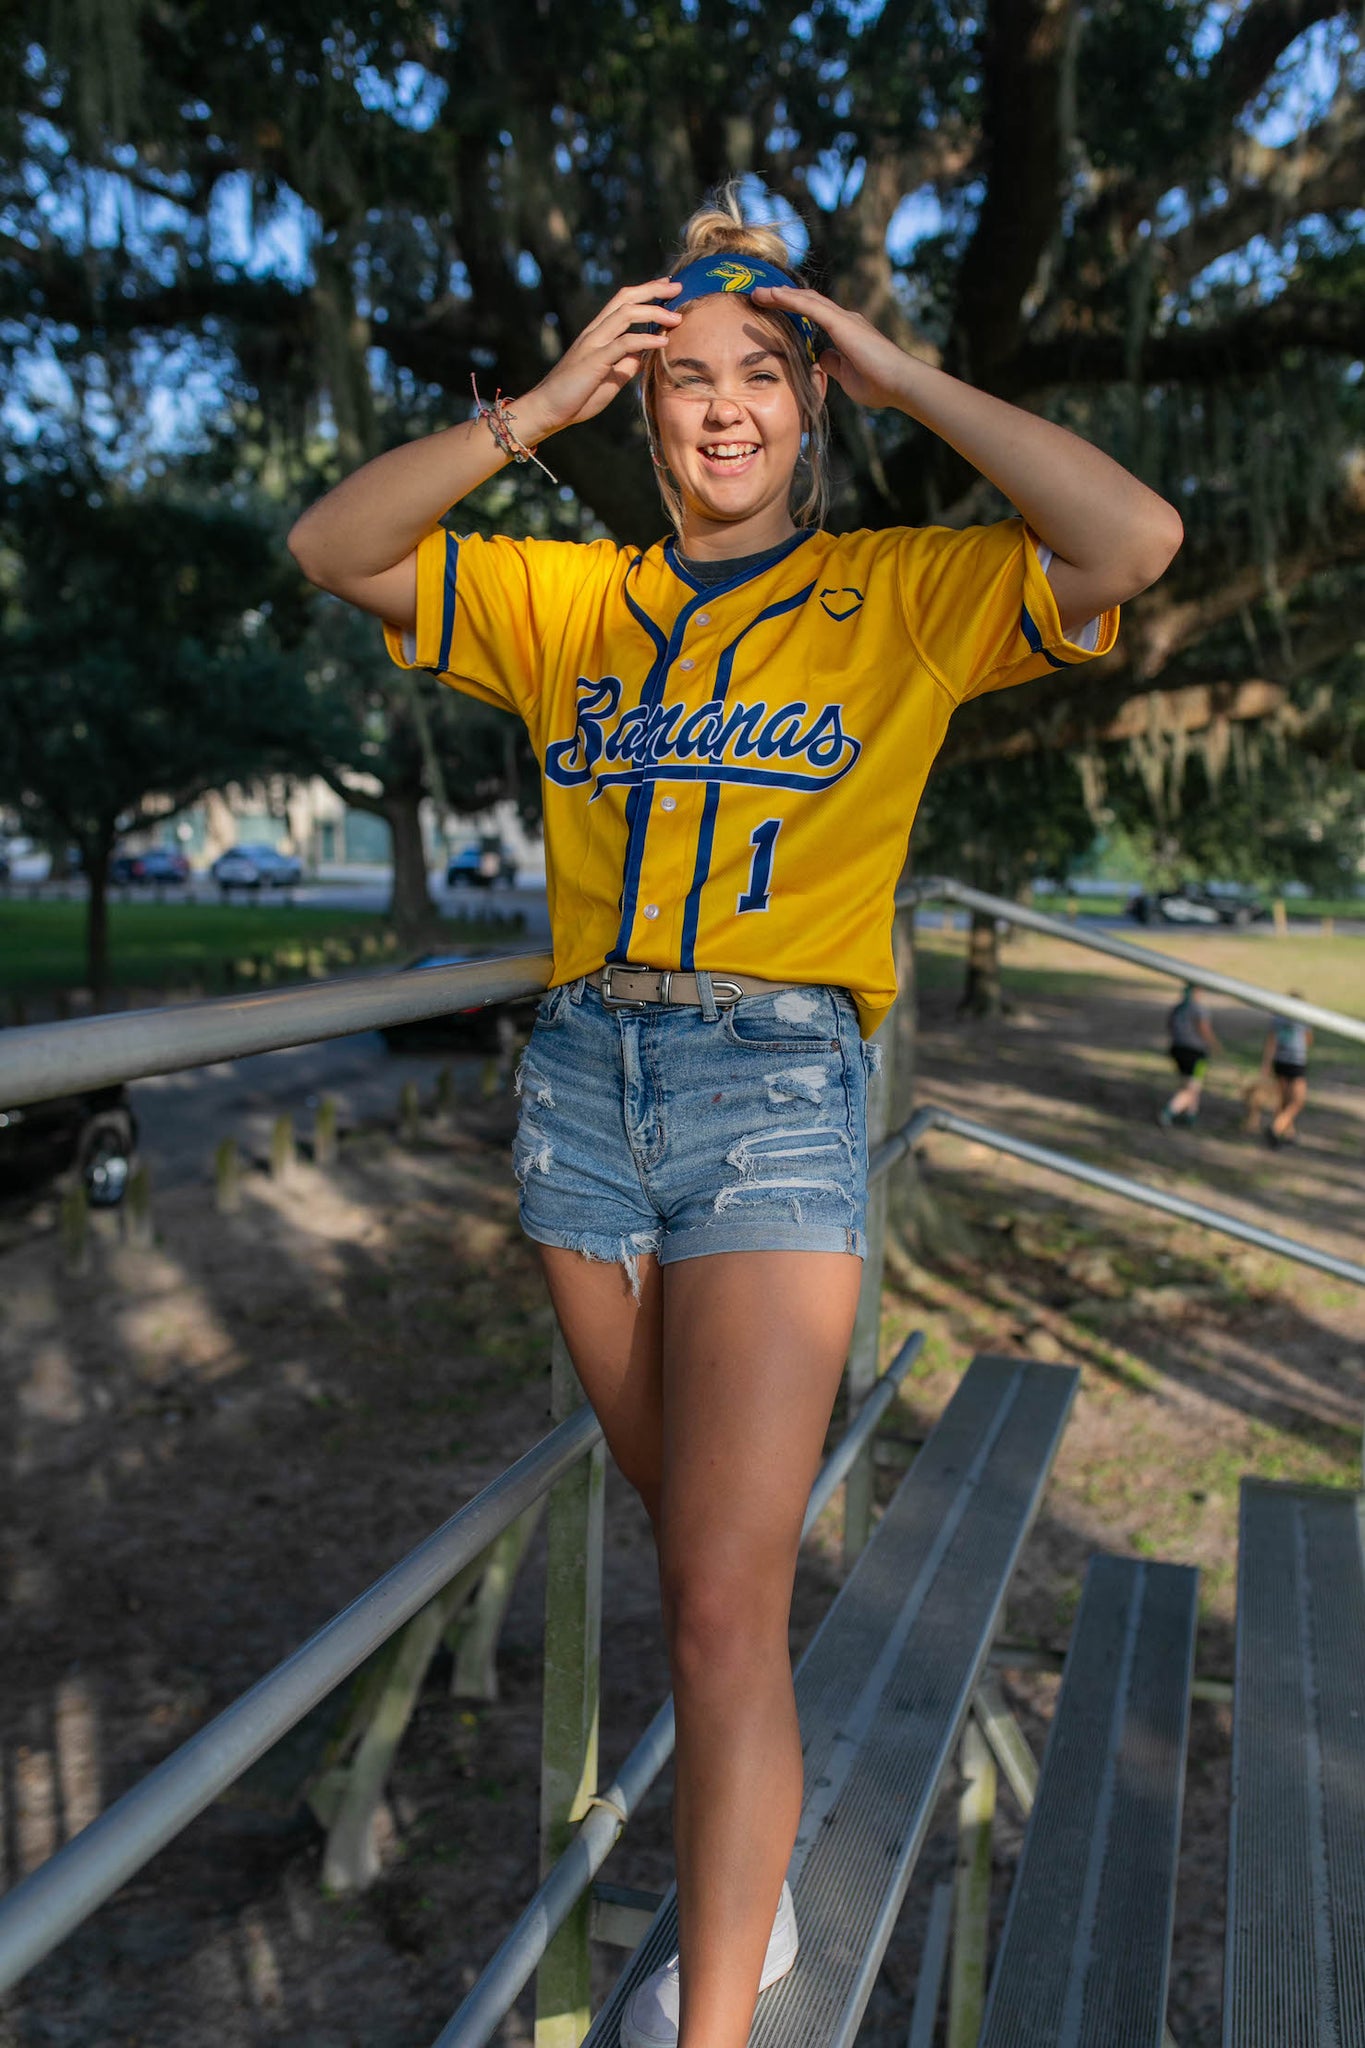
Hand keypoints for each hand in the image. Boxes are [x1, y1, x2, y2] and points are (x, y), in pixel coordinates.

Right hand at [519, 280, 681, 438]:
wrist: (548, 409)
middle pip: (625, 298)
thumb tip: (646, 356)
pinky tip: (663, 341)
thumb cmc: (578, 396)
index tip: (668, 287)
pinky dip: (645, 340)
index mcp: (598, 334)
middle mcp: (594, 332)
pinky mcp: (594, 360)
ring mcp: (593, 344)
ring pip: (625, 314)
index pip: (623, 302)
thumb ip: (627, 363)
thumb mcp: (610, 377)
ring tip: (677, 318)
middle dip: (653, 289)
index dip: (647, 291)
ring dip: (654, 312)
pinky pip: (623, 344)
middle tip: (678, 286)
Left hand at [751, 284, 914, 410]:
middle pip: (807, 302)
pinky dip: (788, 299)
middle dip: (782, 298)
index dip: (793, 310)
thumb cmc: (880, 385)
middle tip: (759, 295)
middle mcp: (844, 319)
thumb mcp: (848, 377)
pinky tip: (771, 295)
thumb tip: (821, 358)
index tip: (772, 310)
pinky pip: (809, 306)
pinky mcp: (841, 323)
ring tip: (757, 292)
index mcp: (846, 331)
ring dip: (779, 295)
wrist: (900, 383)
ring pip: (805, 299)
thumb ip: (834, 365)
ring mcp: (843, 318)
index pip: (814, 314)